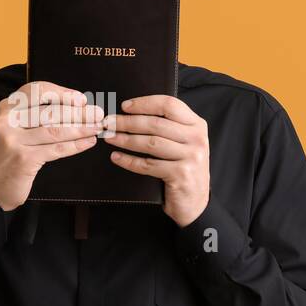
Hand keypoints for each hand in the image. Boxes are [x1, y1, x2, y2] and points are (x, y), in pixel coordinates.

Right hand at [0, 81, 105, 211]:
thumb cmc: (13, 154)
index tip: (81, 99)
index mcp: (7, 108)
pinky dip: (74, 145)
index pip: (37, 91)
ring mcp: (14, 140)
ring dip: (80, 128)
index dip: (61, 93)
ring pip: (54, 130)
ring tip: (97, 128)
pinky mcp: (23, 159)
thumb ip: (38, 115)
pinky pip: (55, 149)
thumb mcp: (18, 128)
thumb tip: (77, 106)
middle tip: (98, 114)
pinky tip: (87, 143)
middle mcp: (7, 121)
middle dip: (78, 112)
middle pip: (49, 111)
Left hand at [101, 94, 209, 227]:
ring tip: (110, 138)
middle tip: (109, 122)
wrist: (195, 202)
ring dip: (126, 140)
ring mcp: (191, 157)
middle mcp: (197, 138)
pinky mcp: (181, 174)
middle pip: (156, 123)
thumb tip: (133, 113)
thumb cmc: (183, 168)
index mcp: (196, 125)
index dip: (145, 103)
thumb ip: (169, 127)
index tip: (124, 106)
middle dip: (128, 122)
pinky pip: (149, 165)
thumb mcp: (184, 143)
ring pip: (151, 143)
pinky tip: (117, 157)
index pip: (169, 104)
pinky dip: (129, 161)